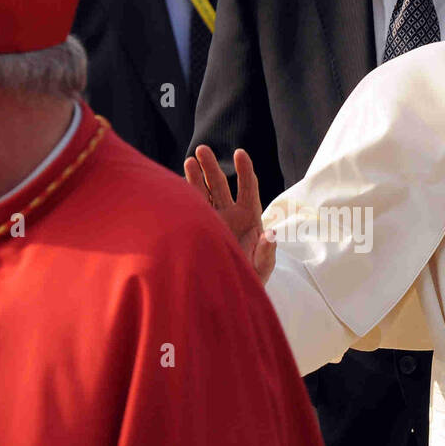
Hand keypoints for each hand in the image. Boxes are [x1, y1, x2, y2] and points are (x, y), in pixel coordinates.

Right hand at [184, 145, 275, 283]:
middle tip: (202, 150)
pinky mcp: (197, 230)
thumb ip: (266, 253)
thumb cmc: (249, 282)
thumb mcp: (261, 269)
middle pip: (220, 185)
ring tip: (188, 160)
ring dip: (195, 177)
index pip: (248, 188)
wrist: (228, 295)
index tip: (239, 153)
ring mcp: (212, 221)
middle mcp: (230, 216)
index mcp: (249, 219)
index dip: (244, 170)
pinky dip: (183, 198)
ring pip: (203, 194)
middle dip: (211, 167)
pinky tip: (174, 186)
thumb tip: (270, 234)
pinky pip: (190, 209)